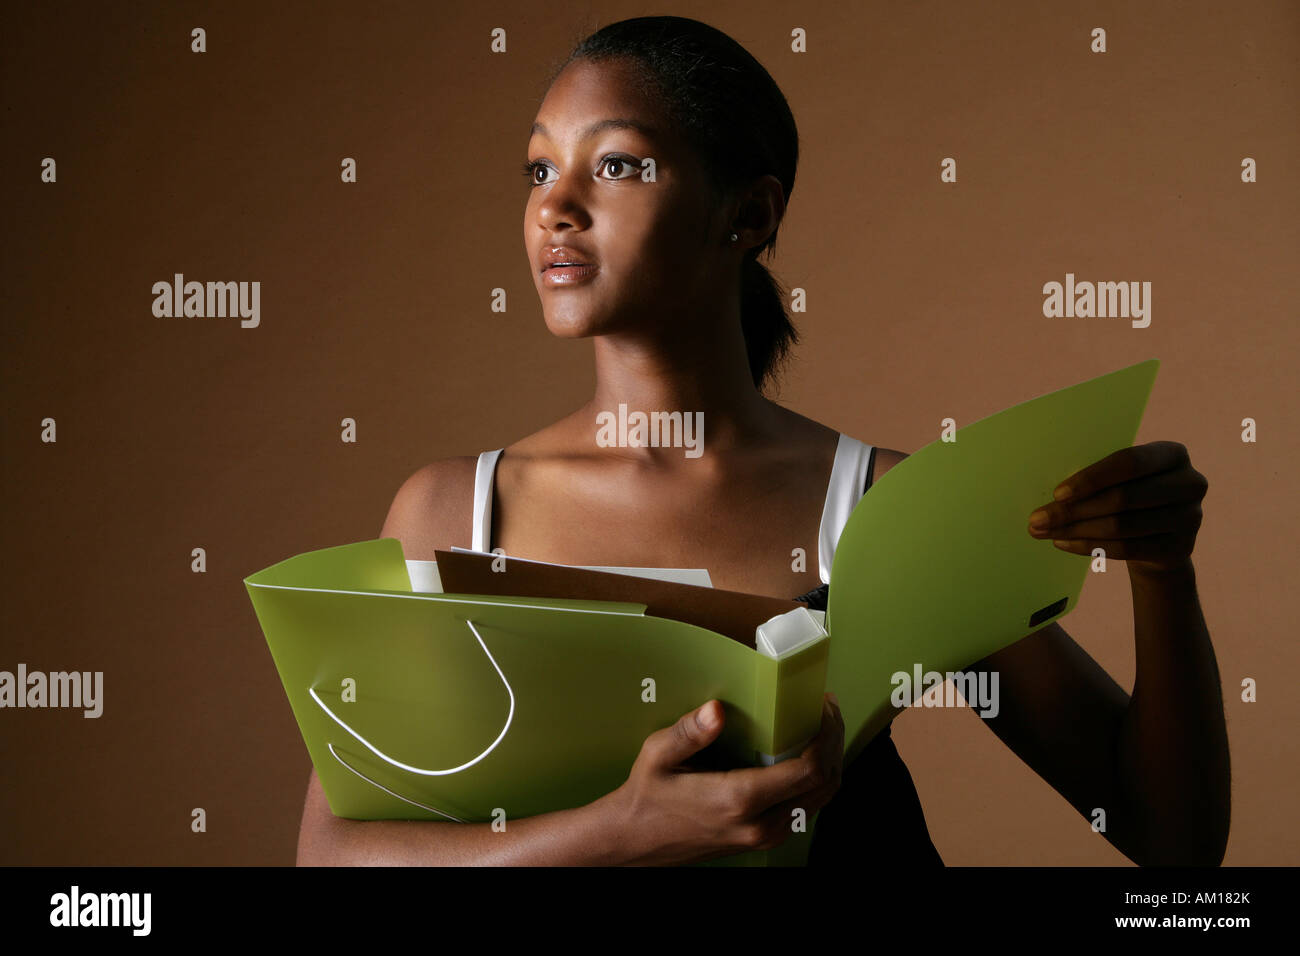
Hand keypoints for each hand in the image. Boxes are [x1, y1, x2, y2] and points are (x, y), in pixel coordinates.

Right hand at [608, 693, 844, 865]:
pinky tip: (804, 757)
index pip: (808, 770)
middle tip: (826, 711)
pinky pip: (804, 811)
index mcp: (738, 800)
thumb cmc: (646, 796)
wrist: (633, 841)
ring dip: (828, 763)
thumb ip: (689, 732)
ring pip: (819, 801)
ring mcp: (763, 836)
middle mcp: (758, 824)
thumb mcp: (658, 755)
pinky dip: (815, 783)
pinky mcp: (761, 840)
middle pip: (824, 784)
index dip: (825, 735)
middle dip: (833, 743)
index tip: (822, 706)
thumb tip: (716, 710)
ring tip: (819, 729)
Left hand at [1027, 440, 1207, 574]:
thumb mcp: (1118, 479)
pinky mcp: (1181, 548)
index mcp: (1172, 453)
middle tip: (1037, 519)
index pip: (1129, 462)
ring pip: (1121, 526)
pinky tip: (1063, 544)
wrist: (1158, 539)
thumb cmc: (1128, 496)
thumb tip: (1050, 492)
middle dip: (1073, 510)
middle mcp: (1190, 482)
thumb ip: (1096, 476)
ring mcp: (1190, 517)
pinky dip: (1088, 547)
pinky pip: (1126, 549)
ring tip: (1043, 533)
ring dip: (1075, 530)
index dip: (1091, 478)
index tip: (1057, 493)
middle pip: (1122, 497)